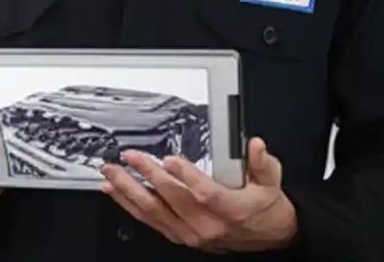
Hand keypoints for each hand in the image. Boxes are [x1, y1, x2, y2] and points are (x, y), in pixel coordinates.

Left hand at [99, 137, 297, 252]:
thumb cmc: (264, 207)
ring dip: (130, 191)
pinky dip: (130, 205)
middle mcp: (208, 225)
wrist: (267, 236)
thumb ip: (263, 162)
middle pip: (173, 200)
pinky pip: (150, 221)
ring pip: (155, 212)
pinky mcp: (180, 235)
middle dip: (148, 175)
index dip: (186, 176)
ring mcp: (191, 233)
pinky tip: (116, 191)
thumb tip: (255, 146)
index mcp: (231, 209)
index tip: (171, 160)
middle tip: (131, 157)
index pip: (205, 194)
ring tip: (113, 174)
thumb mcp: (271, 181)